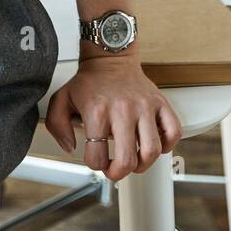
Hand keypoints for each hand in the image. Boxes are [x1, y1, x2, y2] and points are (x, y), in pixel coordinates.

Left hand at [45, 55, 182, 179]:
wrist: (110, 57)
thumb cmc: (89, 81)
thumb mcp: (62, 99)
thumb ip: (57, 126)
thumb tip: (70, 148)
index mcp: (97, 111)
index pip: (97, 156)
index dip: (95, 164)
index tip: (96, 159)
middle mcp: (122, 109)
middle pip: (127, 159)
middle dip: (119, 172)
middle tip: (115, 169)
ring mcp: (144, 107)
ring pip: (152, 151)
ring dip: (143, 165)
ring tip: (134, 161)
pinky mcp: (160, 103)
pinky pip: (173, 132)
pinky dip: (166, 145)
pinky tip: (153, 143)